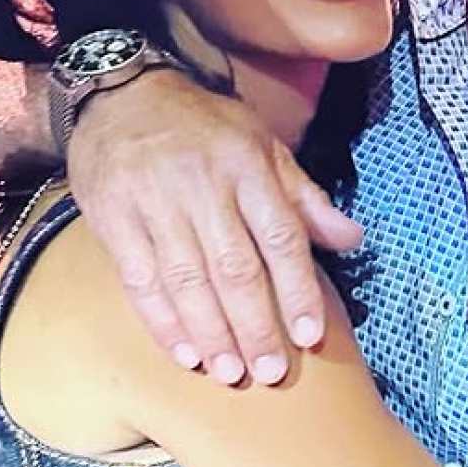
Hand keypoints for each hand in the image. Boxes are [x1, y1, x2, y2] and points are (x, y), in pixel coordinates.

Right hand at [65, 67, 360, 385]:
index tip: (308, 337)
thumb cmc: (203, 130)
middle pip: (234, 267)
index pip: (281, 237)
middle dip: (256, 326)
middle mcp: (202, 184)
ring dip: (212, 333)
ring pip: (187, 280)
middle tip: (270, 373)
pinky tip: (185, 353)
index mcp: (247, 166)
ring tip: (230, 373)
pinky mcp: (113, 218)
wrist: (120, 93)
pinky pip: (140, 280)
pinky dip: (163, 322)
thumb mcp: (262, 147)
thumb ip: (304, 198)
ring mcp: (154, 201)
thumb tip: (353, 240)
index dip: (297, 291)